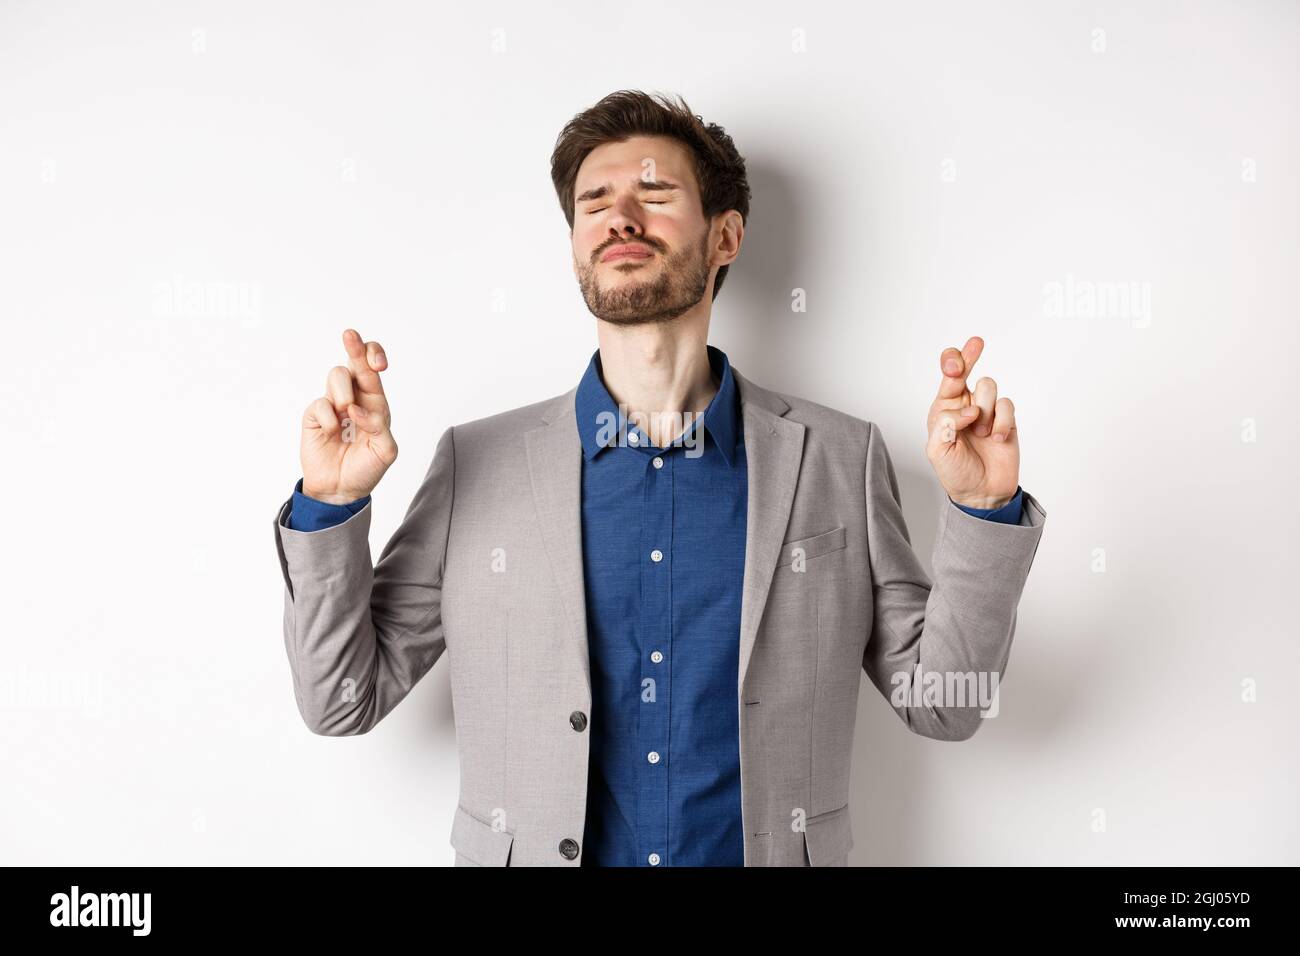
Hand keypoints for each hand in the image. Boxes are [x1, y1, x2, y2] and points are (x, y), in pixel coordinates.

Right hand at [300, 329, 397, 503]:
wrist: (341, 490)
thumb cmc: (366, 469)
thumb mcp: (385, 451)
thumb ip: (379, 427)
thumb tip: (357, 409)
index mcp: (374, 403)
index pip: (374, 371)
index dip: (374, 357)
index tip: (378, 361)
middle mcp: (354, 398)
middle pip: (353, 364)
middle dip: (354, 348)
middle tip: (350, 335)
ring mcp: (333, 405)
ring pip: (336, 376)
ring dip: (344, 391)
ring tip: (346, 413)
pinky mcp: (314, 416)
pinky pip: (320, 403)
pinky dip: (329, 417)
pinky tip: (333, 433)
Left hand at [925, 336, 1019, 509]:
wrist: (982, 492)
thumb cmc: (955, 472)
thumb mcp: (938, 450)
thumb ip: (946, 424)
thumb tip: (967, 409)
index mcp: (944, 409)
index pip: (947, 378)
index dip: (952, 363)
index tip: (955, 361)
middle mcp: (965, 405)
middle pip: (968, 370)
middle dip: (969, 355)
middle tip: (976, 343)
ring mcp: (987, 411)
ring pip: (988, 386)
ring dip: (984, 409)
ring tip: (980, 433)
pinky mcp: (1006, 419)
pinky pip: (1007, 405)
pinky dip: (1002, 423)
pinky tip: (996, 439)